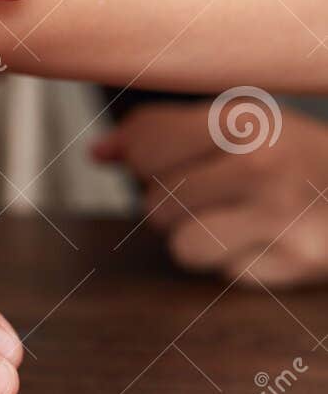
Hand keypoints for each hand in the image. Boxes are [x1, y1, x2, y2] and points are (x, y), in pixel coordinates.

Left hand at [96, 102, 327, 288]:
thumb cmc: (290, 152)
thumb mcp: (235, 121)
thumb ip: (162, 131)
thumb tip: (98, 153)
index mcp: (242, 119)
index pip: (147, 149)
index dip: (142, 160)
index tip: (161, 160)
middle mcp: (262, 165)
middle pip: (156, 204)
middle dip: (169, 203)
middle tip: (211, 190)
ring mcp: (281, 218)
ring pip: (183, 247)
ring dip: (196, 237)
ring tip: (233, 216)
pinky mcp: (295, 263)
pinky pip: (224, 274)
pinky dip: (235, 260)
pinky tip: (265, 237)